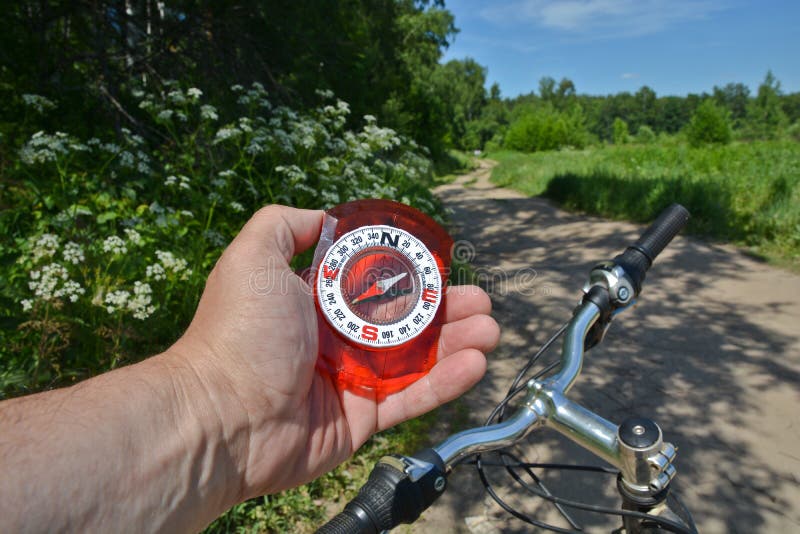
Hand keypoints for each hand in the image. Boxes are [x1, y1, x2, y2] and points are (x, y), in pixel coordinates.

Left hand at [172, 205, 499, 500]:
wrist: (223, 416)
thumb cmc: (240, 332)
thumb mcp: (254, 258)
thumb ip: (286, 225)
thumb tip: (327, 217)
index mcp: (316, 301)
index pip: (375, 282)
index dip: (411, 273)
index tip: (443, 264)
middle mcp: (337, 337)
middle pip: (405, 320)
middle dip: (446, 309)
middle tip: (482, 301)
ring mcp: (352, 379)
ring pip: (417, 359)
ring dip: (457, 343)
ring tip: (491, 330)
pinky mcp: (363, 417)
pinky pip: (412, 398)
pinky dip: (446, 383)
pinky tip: (476, 365)